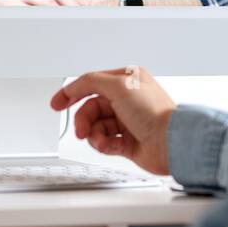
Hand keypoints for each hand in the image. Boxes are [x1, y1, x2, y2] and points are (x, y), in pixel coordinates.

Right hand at [49, 67, 176, 174]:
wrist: (170, 143)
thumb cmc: (153, 112)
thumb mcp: (119, 86)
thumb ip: (91, 81)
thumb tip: (74, 85)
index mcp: (127, 81)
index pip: (92, 83)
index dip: (72, 93)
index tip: (57, 104)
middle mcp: (127, 100)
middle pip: (91, 108)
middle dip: (83, 120)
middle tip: (81, 130)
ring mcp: (127, 121)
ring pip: (96, 127)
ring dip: (93, 135)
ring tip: (100, 140)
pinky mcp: (127, 142)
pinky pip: (105, 142)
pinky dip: (104, 144)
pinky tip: (110, 146)